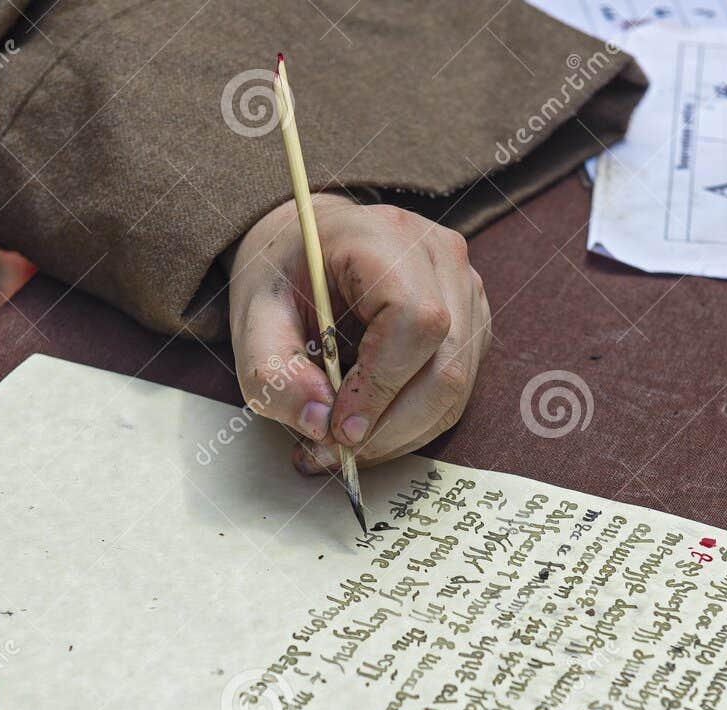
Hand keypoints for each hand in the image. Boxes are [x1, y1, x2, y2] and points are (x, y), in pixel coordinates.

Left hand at [227, 194, 491, 472]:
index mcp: (386, 239)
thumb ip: (275, 373)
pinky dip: (412, 424)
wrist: (309, 248)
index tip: (339, 426)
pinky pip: (455, 392)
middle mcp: (441, 260)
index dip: (382, 385)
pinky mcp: (472, 325)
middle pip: (445, 365)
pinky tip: (370, 430)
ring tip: (345, 449)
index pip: (414, 319)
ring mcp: (466, 292)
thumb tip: (319, 426)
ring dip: (400, 434)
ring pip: (455, 388)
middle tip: (337, 454)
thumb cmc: (284, 276)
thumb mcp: (254, 319)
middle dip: (390, 427)